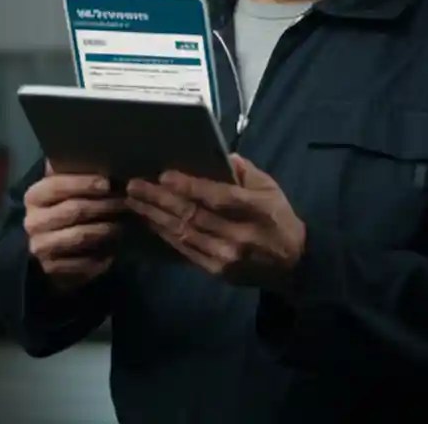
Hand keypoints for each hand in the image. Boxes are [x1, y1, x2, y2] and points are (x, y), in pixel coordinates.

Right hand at [24, 162, 125, 293]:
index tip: (107, 182)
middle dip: (103, 205)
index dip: (83, 183)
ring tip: (124, 224)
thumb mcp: (65, 190)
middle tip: (126, 202)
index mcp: (34, 196)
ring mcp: (40, 246)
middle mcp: (32, 221)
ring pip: (80, 235)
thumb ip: (73, 173)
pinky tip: (113, 249)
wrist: (52, 250)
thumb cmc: (65, 210)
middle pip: (73, 210)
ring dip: (106, 229)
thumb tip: (95, 151)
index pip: (57, 186)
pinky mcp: (51, 268)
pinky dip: (100, 255)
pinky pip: (82, 261)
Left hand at [125, 154, 305, 292]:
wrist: (293, 264)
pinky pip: (185, 250)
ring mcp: (226, 256)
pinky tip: (151, 222)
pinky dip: (166, 234)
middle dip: (160, 199)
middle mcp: (238, 235)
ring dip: (155, 217)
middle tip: (134, 186)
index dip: (189, 186)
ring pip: (183, 233)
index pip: (217, 197)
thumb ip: (244, 171)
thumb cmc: (278, 218)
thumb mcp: (270, 188)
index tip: (163, 175)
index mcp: (255, 210)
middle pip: (193, 215)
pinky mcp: (217, 271)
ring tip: (134, 201)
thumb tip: (218, 156)